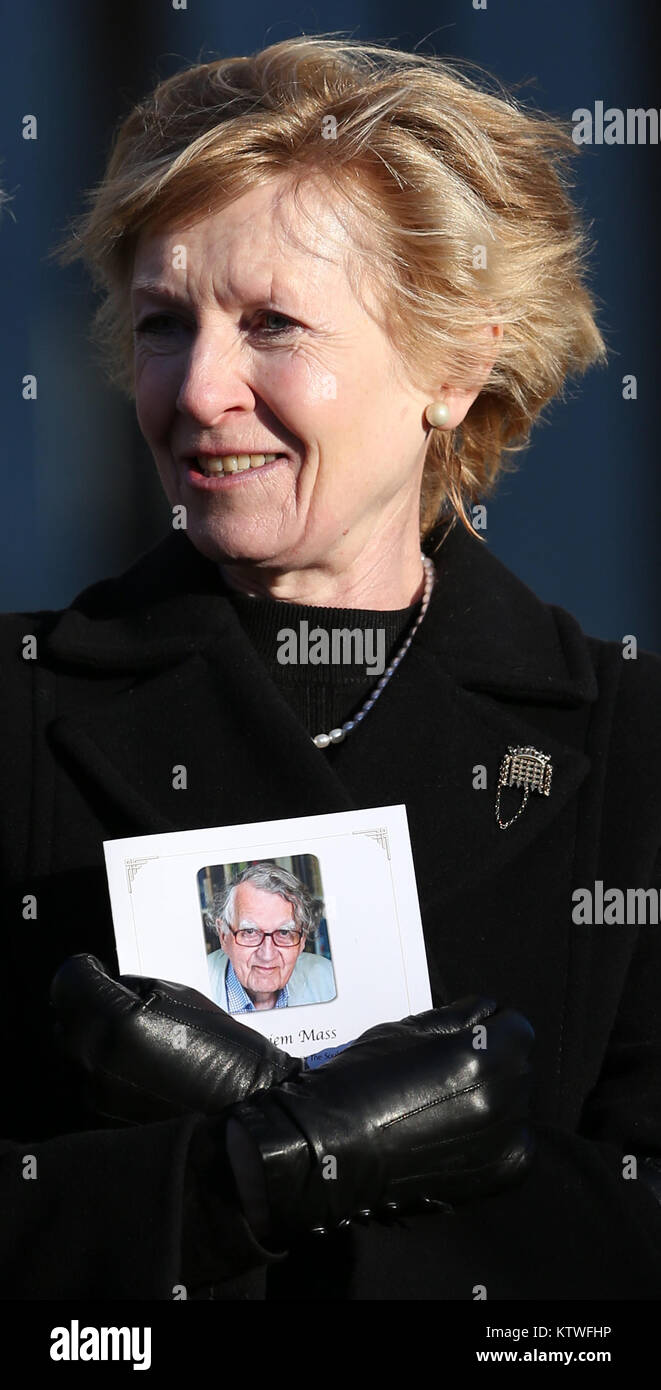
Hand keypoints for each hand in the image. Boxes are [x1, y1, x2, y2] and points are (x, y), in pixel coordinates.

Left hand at [49, 953, 301, 1122]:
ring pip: (74, 1052)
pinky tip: (136, 1072)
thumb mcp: (179, 995)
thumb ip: (129, 987)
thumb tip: (105, 988)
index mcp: (112, 1020)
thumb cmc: (222, 1050)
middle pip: (65, 1018)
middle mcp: (91, 1059)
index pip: (67, 980)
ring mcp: (92, 1094)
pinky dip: (102, 1071)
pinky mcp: (100, 1118)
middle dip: (87, 1007)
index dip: (84, 971)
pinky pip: (88, 1082)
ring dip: (93, 1041)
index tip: (95, 971)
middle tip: (121, 1008)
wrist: (241, 1114)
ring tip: (134, 1044)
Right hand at [223, 996, 534, 1244]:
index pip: (516, 1026)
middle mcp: (505, 1098)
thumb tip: (490, 1014)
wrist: (332, 1151)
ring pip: (518, 1104)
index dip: (490, 1027)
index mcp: (485, 1055)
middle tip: (452, 1074)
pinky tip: (457, 1136)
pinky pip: (514, 1142)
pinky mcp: (501, 1173)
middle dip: (495, 1062)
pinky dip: (494, 1137)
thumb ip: (460, 1016)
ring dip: (495, 1100)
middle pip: (520, 1065)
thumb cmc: (363, 1079)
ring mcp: (506, 1141)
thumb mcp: (409, 1028)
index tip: (464, 1038)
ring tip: (449, 1109)